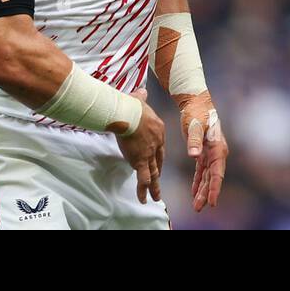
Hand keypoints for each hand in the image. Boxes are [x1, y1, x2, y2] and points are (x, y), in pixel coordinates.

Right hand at [116, 89, 166, 203]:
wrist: (129, 114)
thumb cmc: (131, 106)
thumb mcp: (139, 100)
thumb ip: (141, 97)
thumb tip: (142, 91)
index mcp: (158, 129)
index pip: (159, 146)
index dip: (158, 155)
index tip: (156, 161)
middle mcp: (157, 142)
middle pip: (158, 160)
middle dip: (157, 171)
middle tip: (158, 180)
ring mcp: (149, 153)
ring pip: (153, 172)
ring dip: (154, 186)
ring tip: (156, 197)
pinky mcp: (140, 160)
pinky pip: (143, 178)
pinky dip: (144, 189)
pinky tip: (144, 199)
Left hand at [178, 90, 227, 211]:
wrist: (196, 101)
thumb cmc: (196, 112)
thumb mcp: (194, 125)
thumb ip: (194, 140)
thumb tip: (195, 156)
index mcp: (217, 147)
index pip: (217, 172)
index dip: (214, 188)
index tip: (212, 202)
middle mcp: (217, 152)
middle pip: (212, 177)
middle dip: (207, 193)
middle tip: (199, 207)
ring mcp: (211, 153)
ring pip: (207, 176)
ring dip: (202, 190)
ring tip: (196, 205)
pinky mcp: (203, 151)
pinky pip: (202, 170)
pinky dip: (198, 181)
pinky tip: (194, 192)